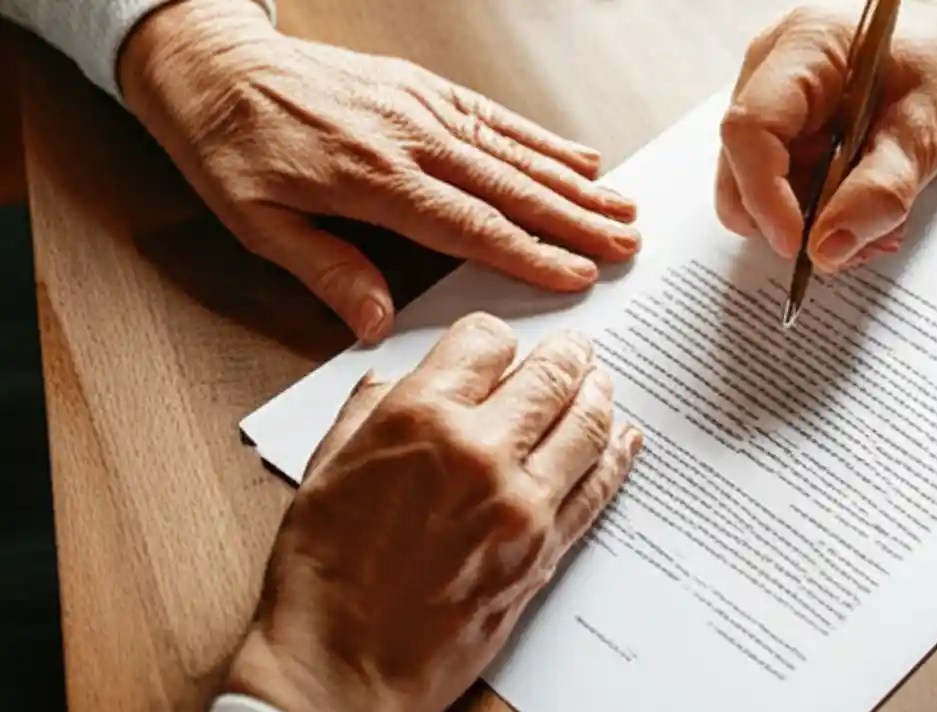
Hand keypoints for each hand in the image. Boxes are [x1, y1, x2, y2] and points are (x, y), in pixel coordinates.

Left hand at [120, 0, 638, 342]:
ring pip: (516, 153)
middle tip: (626, 246)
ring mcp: (426, 109)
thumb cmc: (233, 145)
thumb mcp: (258, 221)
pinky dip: (543, 139)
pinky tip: (580, 156)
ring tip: (623, 207)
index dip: (530, 254)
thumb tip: (375, 324)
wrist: (216, 66)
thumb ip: (325, 270)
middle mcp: (413, 140)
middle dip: (575, 221)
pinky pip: (496, 118)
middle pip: (511, 189)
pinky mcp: (426, 90)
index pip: (470, 226)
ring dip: (575, 183)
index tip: (577, 276)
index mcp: (376, 179)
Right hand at [223, 314, 642, 711]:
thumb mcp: (326, 470)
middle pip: (550, 375)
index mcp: (419, 418)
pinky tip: (626, 438)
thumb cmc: (323, 574)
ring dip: (598, 394)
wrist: (346, 667)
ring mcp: (522, 502)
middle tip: (576, 347)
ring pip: (586, 425)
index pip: (485, 341)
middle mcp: (480, 450)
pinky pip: (597, 488)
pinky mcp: (545, 549)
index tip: (498, 345)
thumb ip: (368, 411)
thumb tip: (395, 379)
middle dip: (566, 354)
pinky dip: (617, 456)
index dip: (494, 337)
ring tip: (601, 382)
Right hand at [716, 2, 936, 271]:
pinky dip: (812, 212)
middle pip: (738, 164)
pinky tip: (857, 208)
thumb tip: (826, 250)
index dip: (764, 195)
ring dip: (805, 222)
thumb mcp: (927, 127)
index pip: (750, 128)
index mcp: (802, 48)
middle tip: (845, 243)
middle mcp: (767, 71)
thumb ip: (881, 189)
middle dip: (785, 219)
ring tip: (869, 226)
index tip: (797, 243)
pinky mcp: (777, 129)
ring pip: (750, 184)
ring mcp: (766, 101)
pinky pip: (774, 184)